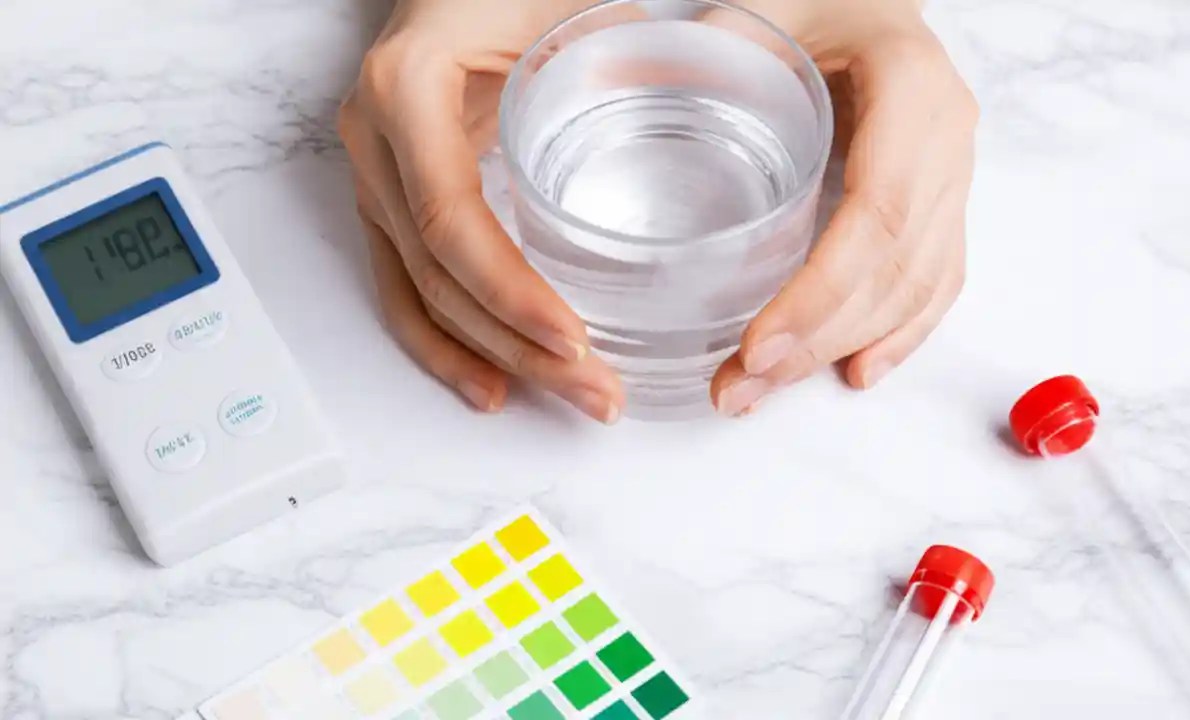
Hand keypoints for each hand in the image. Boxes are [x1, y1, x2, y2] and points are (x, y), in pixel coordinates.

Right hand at [338, 0, 623, 423]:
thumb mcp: (567, 5)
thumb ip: (621, 55)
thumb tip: (700, 103)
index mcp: (406, 87)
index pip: (447, 216)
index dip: (507, 290)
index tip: (572, 339)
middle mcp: (375, 139)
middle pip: (436, 273)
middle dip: (516, 345)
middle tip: (594, 391)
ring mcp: (374, 175)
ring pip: (418, 293)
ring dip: (490, 358)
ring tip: (566, 398)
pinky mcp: (388, 200)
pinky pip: (405, 286)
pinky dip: (445, 343)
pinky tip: (490, 385)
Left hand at [710, 0, 977, 415]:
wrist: (873, 0)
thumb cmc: (818, 0)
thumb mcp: (759, 5)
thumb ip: (695, 47)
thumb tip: (598, 81)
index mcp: (912, 84)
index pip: (879, 211)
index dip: (822, 290)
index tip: (757, 345)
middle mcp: (948, 137)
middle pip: (896, 266)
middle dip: (818, 339)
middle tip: (740, 389)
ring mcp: (955, 173)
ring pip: (918, 286)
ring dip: (844, 349)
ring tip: (768, 390)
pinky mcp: (946, 201)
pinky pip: (937, 280)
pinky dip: (898, 333)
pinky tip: (855, 370)